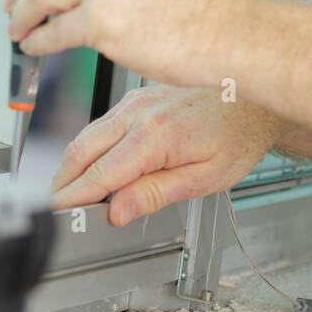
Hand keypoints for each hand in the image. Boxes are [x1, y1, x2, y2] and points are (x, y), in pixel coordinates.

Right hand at [52, 85, 283, 224]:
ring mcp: (137, 101)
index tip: (57, 215)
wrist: (254, 98)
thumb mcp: (205, 178)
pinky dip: (91, 146)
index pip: (99, 173)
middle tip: (56, 209)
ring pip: (88, 134)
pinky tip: (96, 164)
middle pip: (81, 151)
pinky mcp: (139, 96)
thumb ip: (156, 193)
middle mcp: (139, 113)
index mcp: (155, 136)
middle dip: (63, 183)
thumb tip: (118, 210)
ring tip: (71, 193)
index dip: (73, 197)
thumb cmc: (239, 136)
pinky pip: (103, 123)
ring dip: (74, 164)